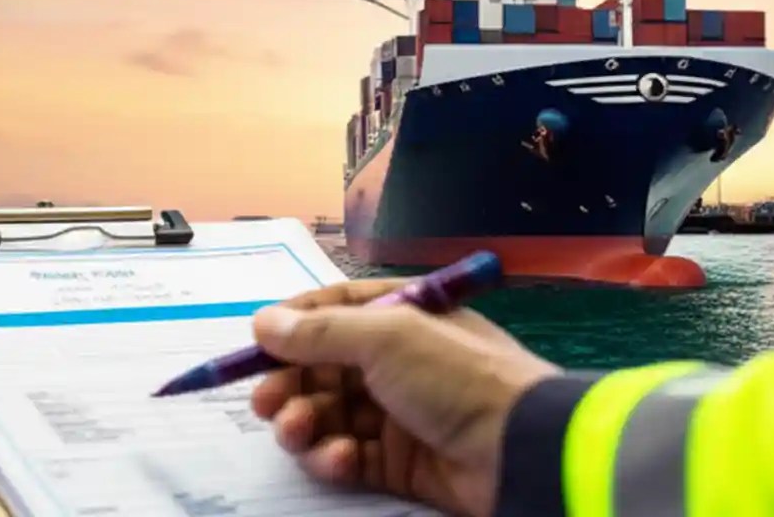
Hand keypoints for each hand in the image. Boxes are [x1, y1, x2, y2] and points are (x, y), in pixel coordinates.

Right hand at [249, 279, 560, 516]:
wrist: (517, 449)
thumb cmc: (457, 377)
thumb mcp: (387, 337)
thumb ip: (321, 331)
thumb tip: (266, 321)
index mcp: (404, 317)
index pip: (337, 310)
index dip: (294, 324)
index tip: (256, 342)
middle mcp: (398, 361)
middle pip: (323, 367)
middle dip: (290, 382)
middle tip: (268, 402)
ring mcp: (397, 413)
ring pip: (329, 414)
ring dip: (304, 423)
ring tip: (300, 431)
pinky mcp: (397, 462)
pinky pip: (346, 456)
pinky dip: (332, 458)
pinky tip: (338, 460)